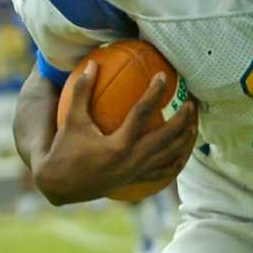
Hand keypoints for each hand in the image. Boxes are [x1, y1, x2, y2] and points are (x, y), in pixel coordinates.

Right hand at [35, 61, 197, 203]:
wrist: (59, 186)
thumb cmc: (63, 152)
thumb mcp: (70, 121)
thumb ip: (81, 93)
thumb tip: (91, 65)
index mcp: (117, 145)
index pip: (142, 113)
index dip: (154, 93)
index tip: (163, 76)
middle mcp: (131, 160)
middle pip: (166, 137)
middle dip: (182, 119)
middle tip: (191, 103)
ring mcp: (136, 172)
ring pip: (170, 155)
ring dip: (184, 140)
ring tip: (193, 124)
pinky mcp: (135, 180)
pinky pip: (163, 172)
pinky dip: (176, 162)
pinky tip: (183, 152)